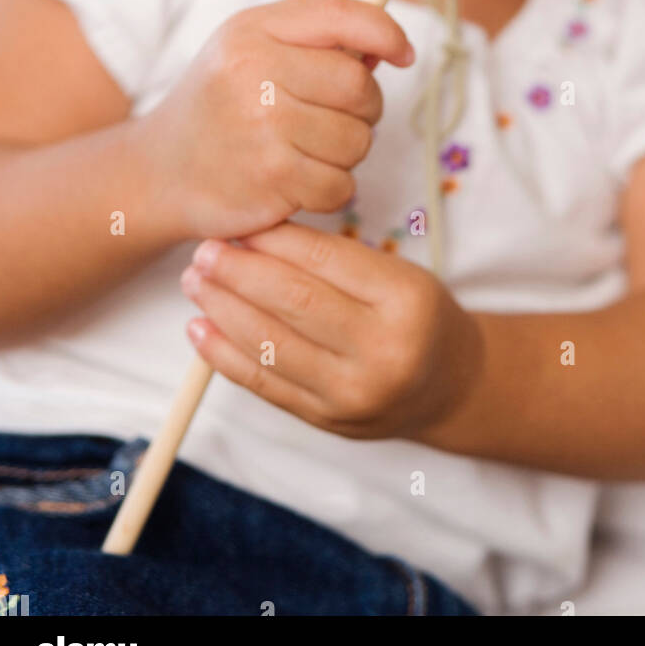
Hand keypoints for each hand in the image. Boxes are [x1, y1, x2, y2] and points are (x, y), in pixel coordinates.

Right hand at [134, 0, 414, 240]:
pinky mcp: (271, 179)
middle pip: (359, 87)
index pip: (342, 16)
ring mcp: (262, 128)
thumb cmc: (222, 102)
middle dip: (364, 107)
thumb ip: (316, 36)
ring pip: (357, 140)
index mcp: (253, 31)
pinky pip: (341, 185)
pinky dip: (330, 189)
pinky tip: (298, 180)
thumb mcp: (251, 46)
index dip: (386, 32)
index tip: (404, 54)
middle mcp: (254, 73)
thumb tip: (391, 47)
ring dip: (346, 153)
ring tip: (307, 149)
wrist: (160, 170)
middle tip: (337, 116)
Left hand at [179, 222, 485, 439]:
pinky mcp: (326, 420)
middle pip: (294, 301)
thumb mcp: (399, 275)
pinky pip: (264, 385)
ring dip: (223, 309)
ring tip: (195, 283)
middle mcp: (382, 349)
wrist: (449, 386)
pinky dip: (224, 356)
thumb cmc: (417, 316)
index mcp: (405, 298)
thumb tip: (257, 236)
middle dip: (238, 272)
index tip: (240, 224)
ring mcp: (352, 392)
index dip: (274, 240)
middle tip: (204, 251)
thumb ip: (337, 260)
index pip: (325, 261)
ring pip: (271, 345)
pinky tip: (200, 328)